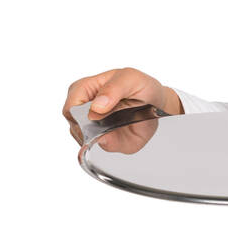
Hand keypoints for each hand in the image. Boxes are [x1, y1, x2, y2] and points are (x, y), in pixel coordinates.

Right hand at [62, 67, 182, 149]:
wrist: (157, 103)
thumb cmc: (141, 86)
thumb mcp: (131, 79)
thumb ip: (113, 89)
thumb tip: (96, 108)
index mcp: (84, 89)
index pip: (70, 108)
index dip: (81, 117)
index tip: (99, 118)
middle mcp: (84, 110)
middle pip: (75, 128)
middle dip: (94, 131)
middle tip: (116, 122)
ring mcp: (92, 127)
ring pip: (88, 141)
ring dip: (107, 137)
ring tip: (125, 123)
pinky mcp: (104, 141)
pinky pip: (105, 148)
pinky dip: (116, 144)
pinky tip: (126, 132)